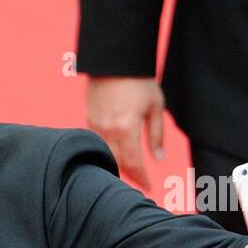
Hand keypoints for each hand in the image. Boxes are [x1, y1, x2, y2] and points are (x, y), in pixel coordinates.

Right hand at [86, 76, 164, 190]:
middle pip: (116, 163)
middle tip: (139, 182)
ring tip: (127, 171)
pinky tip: (114, 153)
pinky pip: (97, 143)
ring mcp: (95, 126)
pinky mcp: (89, 120)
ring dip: (116, 165)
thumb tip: (158, 158)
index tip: (148, 187)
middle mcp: (108, 131)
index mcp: (126, 128)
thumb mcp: (155, 106)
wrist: (114, 60)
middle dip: (128, 175)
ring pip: (104, 155)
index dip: (141, 178)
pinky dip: (106, 152)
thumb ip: (156, 135)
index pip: (133, 164)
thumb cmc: (138, 80)